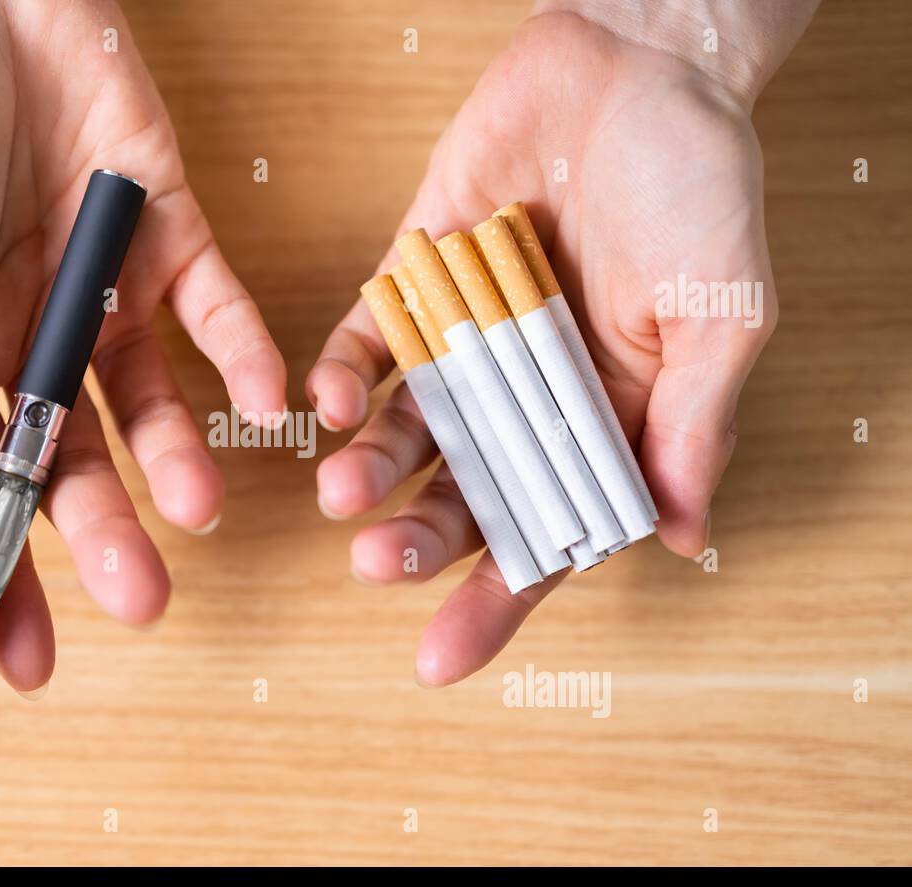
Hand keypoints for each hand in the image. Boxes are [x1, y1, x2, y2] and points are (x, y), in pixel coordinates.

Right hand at [0, 0, 285, 693]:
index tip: (17, 654)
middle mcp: (41, 345)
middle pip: (74, 465)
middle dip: (102, 536)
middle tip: (141, 601)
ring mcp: (113, 300)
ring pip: (151, 407)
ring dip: (177, 463)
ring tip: (198, 508)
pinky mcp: (177, 243)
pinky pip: (219, 316)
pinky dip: (246, 360)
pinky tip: (267, 406)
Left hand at [306, 4, 814, 685]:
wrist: (637, 66)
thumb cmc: (698, 187)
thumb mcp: (721, 314)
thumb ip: (691, 424)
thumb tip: (676, 537)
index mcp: (604, 418)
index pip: (546, 531)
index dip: (495, 599)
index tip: (440, 658)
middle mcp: (525, 395)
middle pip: (463, 495)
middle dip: (420, 538)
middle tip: (376, 561)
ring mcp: (465, 343)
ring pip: (404, 432)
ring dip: (369, 469)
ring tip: (341, 491)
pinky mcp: (415, 284)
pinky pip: (368, 346)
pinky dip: (342, 379)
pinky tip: (328, 406)